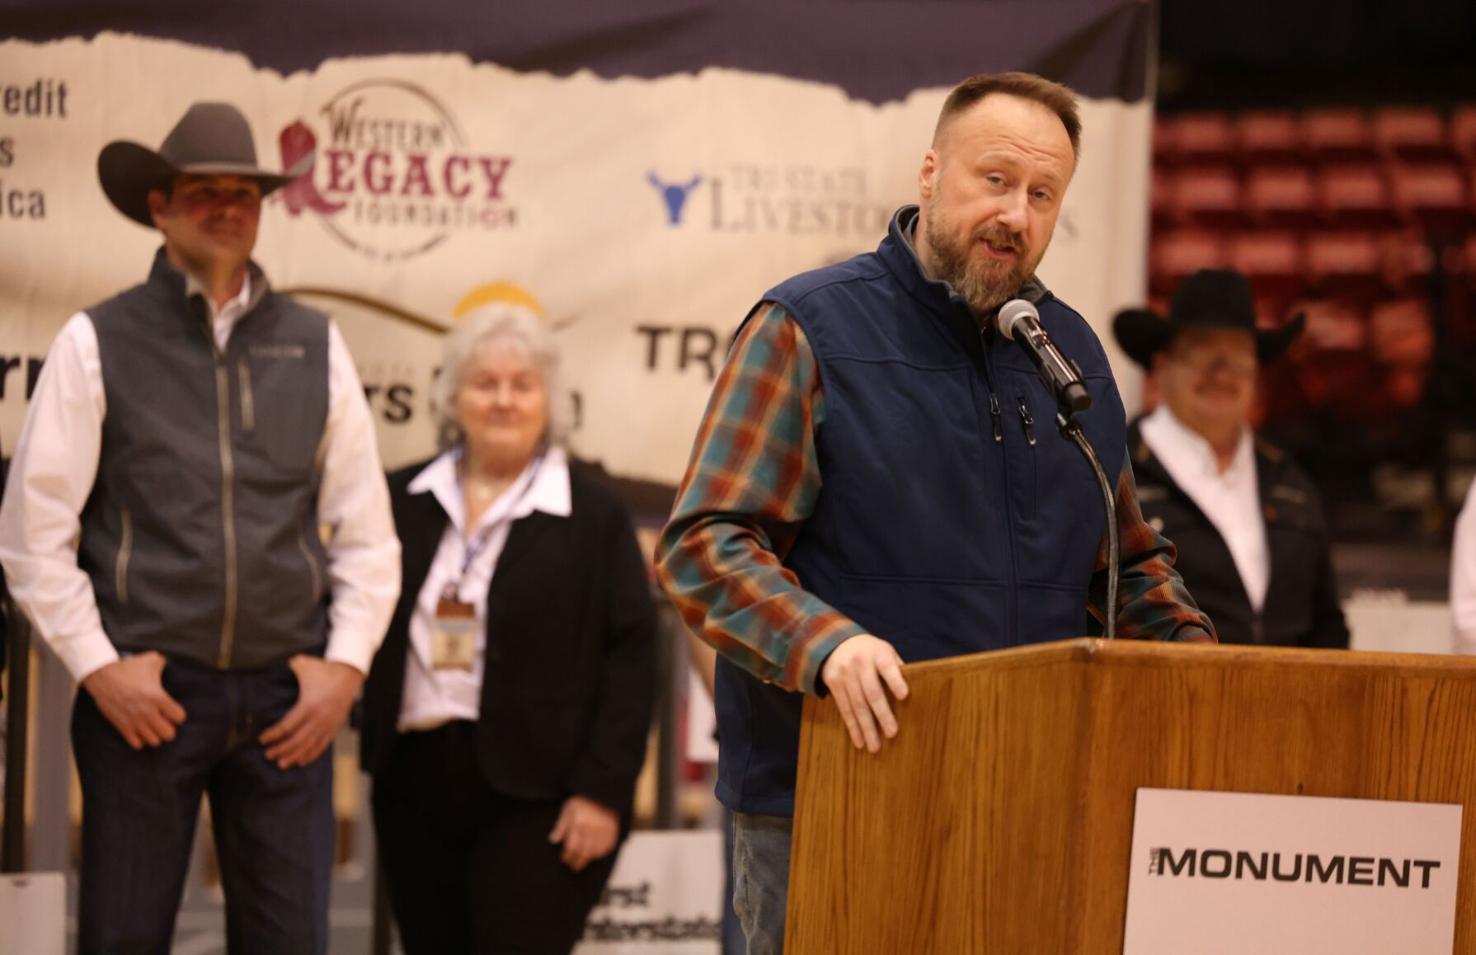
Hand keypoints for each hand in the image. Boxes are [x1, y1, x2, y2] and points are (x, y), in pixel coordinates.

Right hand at [81, 651, 186, 748]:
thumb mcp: (152, 660)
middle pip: (169, 734)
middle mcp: (148, 712)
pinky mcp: (122, 727)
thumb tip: (170, 664)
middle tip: (164, 720)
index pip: (179, 717)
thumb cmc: (128, 668)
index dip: (178, 715)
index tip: (172, 710)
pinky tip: (140, 730)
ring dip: (155, 734)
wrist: (102, 676)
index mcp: (158, 697)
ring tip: (152, 726)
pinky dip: (141, 740)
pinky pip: (137, 744)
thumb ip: (165, 663)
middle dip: (169, 728)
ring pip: (154, 742)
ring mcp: (135, 721)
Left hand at [259, 656, 362, 769]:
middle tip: (268, 755)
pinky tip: (302, 761)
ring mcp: (328, 724)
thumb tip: (272, 664)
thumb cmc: (324, 669)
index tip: (262, 739)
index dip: (273, 735)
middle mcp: (318, 718)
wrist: (350, 672)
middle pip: (296, 740)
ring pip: (309, 746)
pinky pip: (323, 745)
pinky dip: (312, 754)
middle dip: (281, 749)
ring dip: (294, 756)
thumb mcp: (304, 665)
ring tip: (282, 763)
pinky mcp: (335, 726)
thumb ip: (288, 667)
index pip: (287, 726)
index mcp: (309, 705)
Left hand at [548, 794, 619, 872]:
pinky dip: (599, 853)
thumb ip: (561, 825)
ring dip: (587, 859)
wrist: (601, 793)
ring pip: (595, 852)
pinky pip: (606, 847)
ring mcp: (603, 830)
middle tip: (572, 866)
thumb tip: (553, 840)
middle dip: (576, 861)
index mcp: (579, 822)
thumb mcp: (568, 809)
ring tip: (581, 862)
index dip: (567, 855)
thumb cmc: (584, 800)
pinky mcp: (612, 831)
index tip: (564, 859)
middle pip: (583, 852)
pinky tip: (594, 855)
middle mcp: (592, 827)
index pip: (572, 846)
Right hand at [819, 634, 908, 752]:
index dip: (895, 681)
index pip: (887, 667)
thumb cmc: (870, 652)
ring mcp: (845, 674)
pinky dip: (852, 727)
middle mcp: (860, 663)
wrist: (834, 642)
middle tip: (892, 733)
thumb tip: (916, 692)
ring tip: (875, 747)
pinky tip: (859, 741)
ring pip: (857, 704)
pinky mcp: (833, 684)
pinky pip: (844, 708)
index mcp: (878, 653)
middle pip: (872, 691)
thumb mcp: (884, 651)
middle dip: (882, 714)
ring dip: (866, 727)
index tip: (904, 696)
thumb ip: (896, 668)